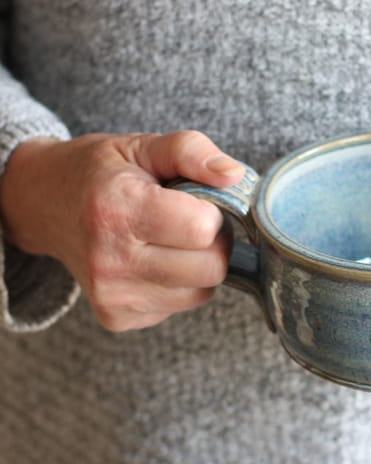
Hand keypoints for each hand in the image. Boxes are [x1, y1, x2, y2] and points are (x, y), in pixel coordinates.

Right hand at [0, 130, 244, 330]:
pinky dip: (179, 285)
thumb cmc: (101, 173)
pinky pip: (180, 307)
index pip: (203, 229)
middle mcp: (110, 260)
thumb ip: (192, 151)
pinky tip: (153, 261)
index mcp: (118, 209)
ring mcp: (112, 295)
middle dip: (214, 243)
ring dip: (198, 266)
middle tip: (189, 222)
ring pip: (202, 292)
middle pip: (211, 268)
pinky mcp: (116, 317)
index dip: (212, 212)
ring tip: (168, 241)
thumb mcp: (143, 146)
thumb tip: (235, 176)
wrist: (42, 204)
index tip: (194, 201)